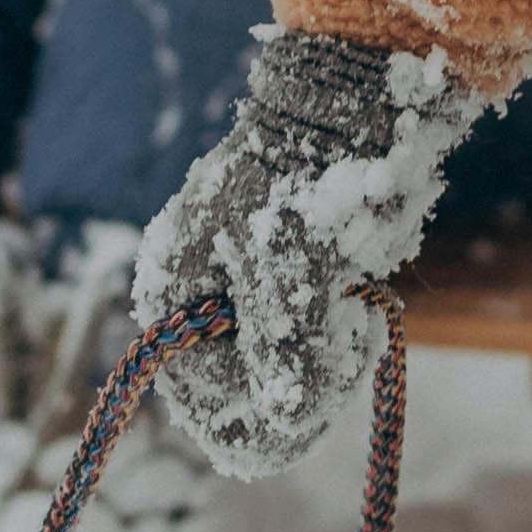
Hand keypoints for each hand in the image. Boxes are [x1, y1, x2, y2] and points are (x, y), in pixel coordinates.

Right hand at [140, 28, 461, 473]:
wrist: (354, 102)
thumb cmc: (310, 179)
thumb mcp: (296, 274)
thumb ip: (288, 359)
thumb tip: (282, 429)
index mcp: (173, 297)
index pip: (207, 406)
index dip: (267, 420)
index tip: (321, 398)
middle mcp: (196, 304)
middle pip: (245, 398)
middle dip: (302, 385)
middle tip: (349, 336)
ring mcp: (239, 294)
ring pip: (282, 377)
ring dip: (326, 359)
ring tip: (358, 311)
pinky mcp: (281, 284)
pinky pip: (305, 343)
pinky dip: (334, 334)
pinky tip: (357, 300)